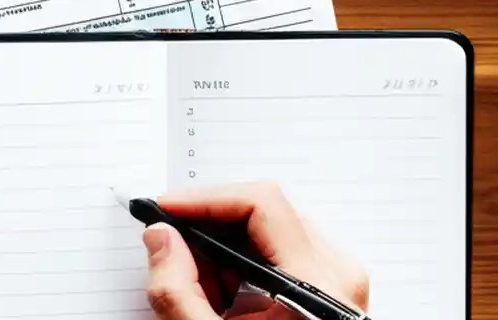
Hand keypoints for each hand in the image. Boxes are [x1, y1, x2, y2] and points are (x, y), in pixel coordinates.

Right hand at [142, 182, 368, 319]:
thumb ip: (177, 291)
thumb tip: (160, 240)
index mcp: (316, 284)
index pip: (261, 204)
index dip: (206, 199)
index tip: (167, 210)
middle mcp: (337, 274)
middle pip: (264, 214)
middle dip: (208, 228)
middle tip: (170, 249)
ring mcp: (337, 281)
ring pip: (269, 234)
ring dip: (223, 252)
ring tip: (198, 288)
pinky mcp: (328, 290)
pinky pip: (280, 255)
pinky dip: (242, 268)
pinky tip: (222, 298)